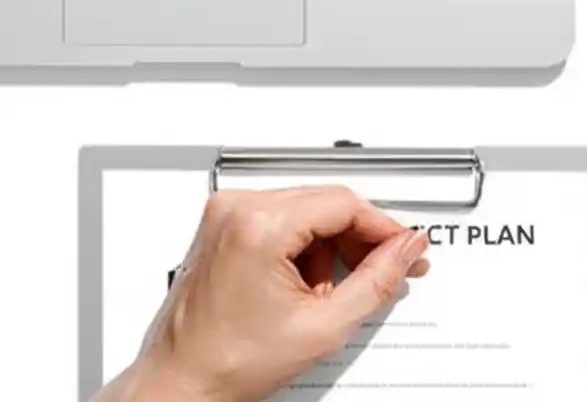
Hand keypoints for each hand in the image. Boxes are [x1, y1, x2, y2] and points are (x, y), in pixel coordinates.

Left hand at [98, 186, 429, 401]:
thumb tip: (405, 250)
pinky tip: (308, 287)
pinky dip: (305, 250)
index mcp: (259, 225)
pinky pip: (283, 221)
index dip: (384, 228)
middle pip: (326, 203)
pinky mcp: (223, 228)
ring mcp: (225, 216)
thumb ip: (377, 282)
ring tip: (332, 293)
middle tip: (390, 265)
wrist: (182, 383)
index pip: (344, 204)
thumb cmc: (228, 362)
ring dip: (332, 247)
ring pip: (307, 212)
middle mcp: (236, 209)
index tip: (405, 246)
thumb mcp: (323, 326)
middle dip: (361, 238)